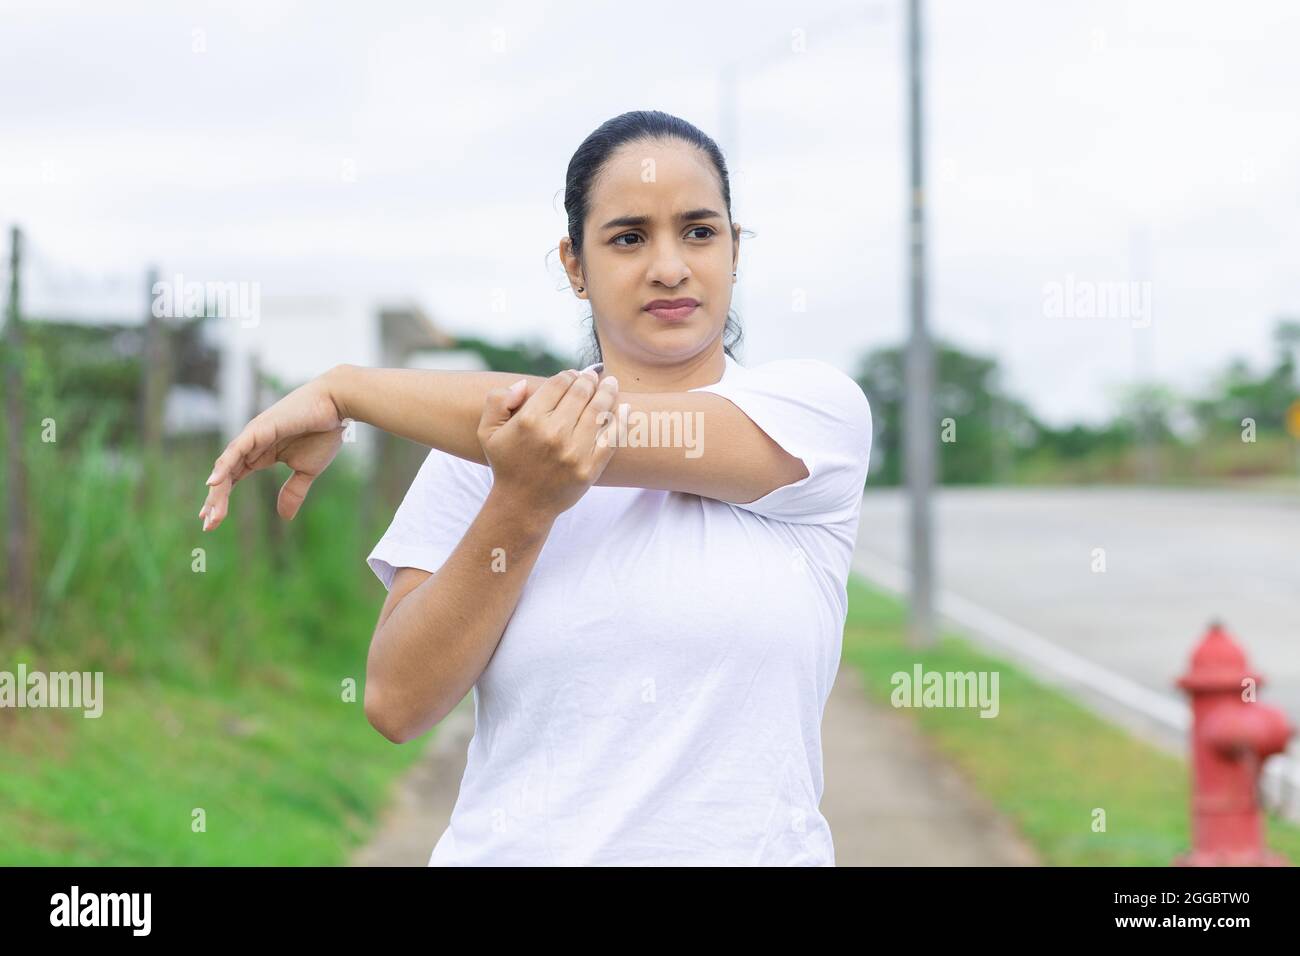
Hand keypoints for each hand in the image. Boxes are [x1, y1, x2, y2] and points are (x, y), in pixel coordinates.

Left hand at [199, 372, 346, 530]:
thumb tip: (285, 518)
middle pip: (226, 476)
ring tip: (210, 513)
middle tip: (208, 524)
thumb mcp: (307, 471)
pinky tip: (213, 483)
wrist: (336, 407)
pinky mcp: (258, 429)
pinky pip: (236, 450)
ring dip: (217, 490)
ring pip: (227, 466)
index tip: (212, 521)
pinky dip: (224, 466)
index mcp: (260, 455)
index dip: (222, 500)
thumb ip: (293, 492)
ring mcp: (252, 436)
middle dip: (216, 501)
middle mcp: (251, 446)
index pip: (234, 479)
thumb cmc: (323, 433)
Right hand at [478, 368, 619, 519]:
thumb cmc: (507, 464)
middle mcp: (553, 433)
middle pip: (581, 393)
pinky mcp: (590, 467)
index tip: (573, 374)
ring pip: (599, 411)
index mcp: (529, 420)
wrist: (522, 505)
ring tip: (612, 384)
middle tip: (594, 375)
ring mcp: (574, 451)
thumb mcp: (488, 431)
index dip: (569, 375)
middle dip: (589, 380)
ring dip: (608, 392)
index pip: (558, 384)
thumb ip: (498, 401)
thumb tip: (524, 384)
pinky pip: (611, 438)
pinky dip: (620, 420)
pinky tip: (624, 408)